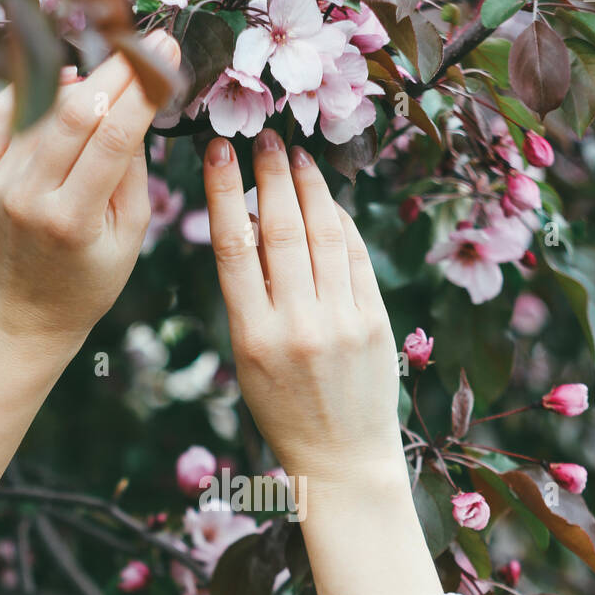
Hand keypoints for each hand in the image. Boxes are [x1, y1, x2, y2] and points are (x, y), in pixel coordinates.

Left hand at [0, 31, 179, 348]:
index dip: (143, 88)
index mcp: (73, 221)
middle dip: (115, 69)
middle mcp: (29, 198)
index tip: (165, 53)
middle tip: (144, 43)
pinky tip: (62, 79)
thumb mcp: (129, 236)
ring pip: (40, 105)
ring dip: (79, 76)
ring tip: (110, 64)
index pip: (113, 138)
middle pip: (74, 112)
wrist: (27, 308)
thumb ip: (133, 172)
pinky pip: (4, 111)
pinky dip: (34, 85)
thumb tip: (135, 104)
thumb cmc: (89, 276)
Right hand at [203, 130, 404, 487]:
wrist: (342, 459)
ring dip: (309, 187)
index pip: (233, 246)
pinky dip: (341, 221)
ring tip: (296, 155)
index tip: (219, 150)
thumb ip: (248, 297)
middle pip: (281, 229)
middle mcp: (297, 326)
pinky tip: (327, 200)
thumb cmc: (284, 410)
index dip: (224, 191)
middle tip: (265, 135)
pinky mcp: (375, 322)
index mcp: (252, 337)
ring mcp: (341, 322)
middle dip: (271, 173)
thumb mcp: (247, 361)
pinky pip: (356, 257)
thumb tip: (248, 222)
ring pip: (323, 234)